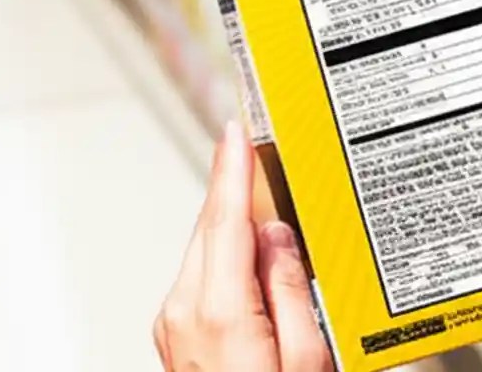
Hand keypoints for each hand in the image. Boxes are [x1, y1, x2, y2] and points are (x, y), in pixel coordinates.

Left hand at [154, 122, 332, 371]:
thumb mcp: (308, 356)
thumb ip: (291, 288)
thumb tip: (276, 237)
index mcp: (220, 311)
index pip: (225, 220)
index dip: (231, 169)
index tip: (236, 131)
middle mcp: (184, 312)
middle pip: (212, 230)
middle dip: (238, 194)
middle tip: (267, 161)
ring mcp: (174, 325)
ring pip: (206, 252)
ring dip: (236, 230)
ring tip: (278, 227)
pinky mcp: (176, 335)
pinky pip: (204, 277)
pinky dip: (228, 259)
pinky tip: (258, 265)